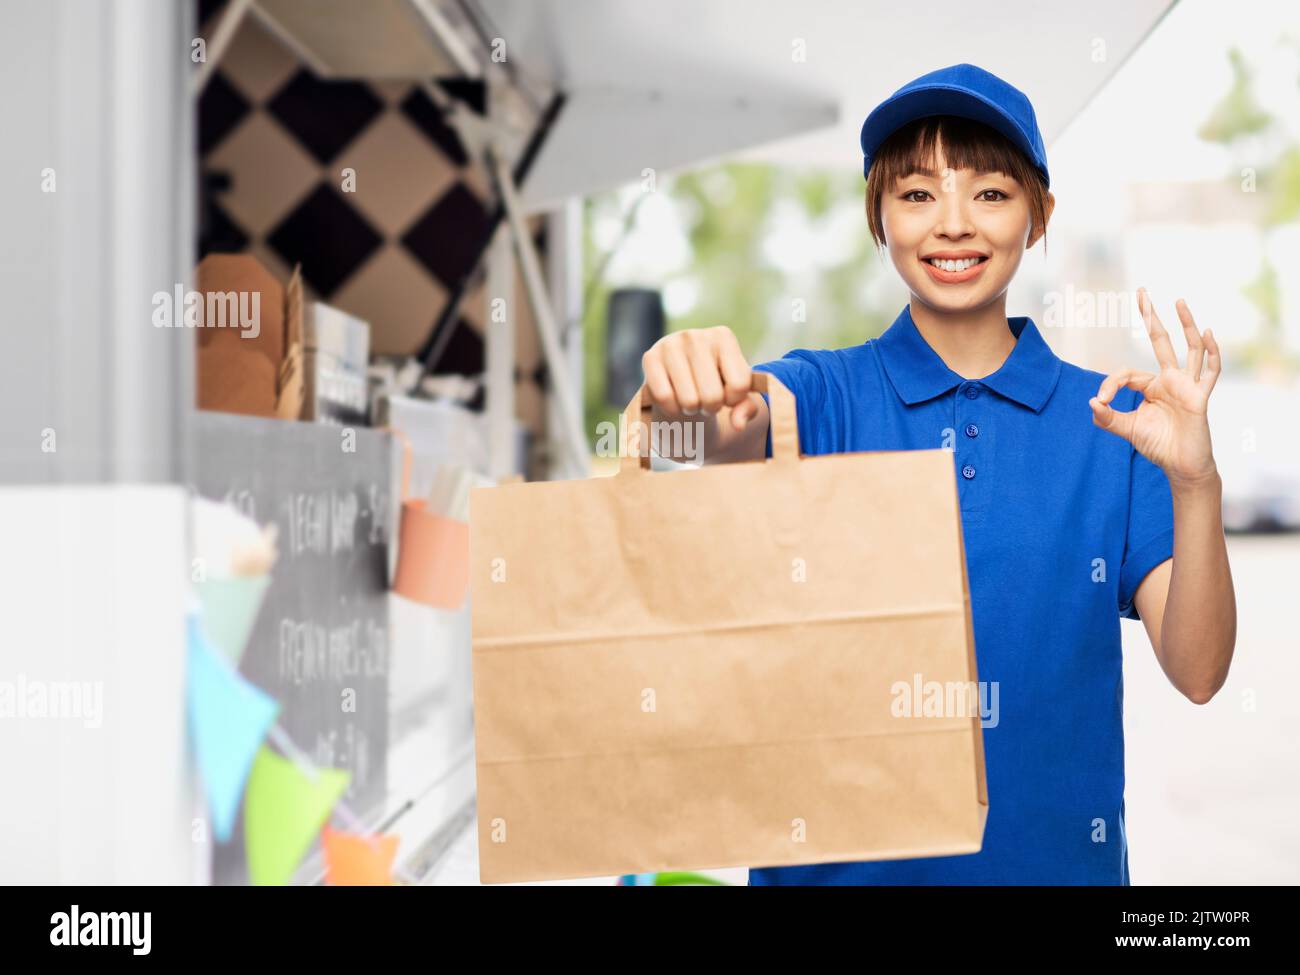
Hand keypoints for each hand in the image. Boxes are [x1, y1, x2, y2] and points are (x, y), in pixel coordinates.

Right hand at [641, 326, 759, 430]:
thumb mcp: (736, 393)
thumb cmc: (714, 382)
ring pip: (689, 400)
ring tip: (691, 399)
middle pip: (713, 396)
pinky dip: (671, 409)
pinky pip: (664, 398)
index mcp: (723, 336)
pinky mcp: (649, 357)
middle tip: (705, 399)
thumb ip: (746, 408)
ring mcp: (670, 344)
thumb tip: (738, 425)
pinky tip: (674, 401)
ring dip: (691, 409)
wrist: (679, 374)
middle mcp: (696, 336)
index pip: (739, 385)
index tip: (726, 393)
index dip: (733, 400)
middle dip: (711, 407)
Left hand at [1089, 288, 1221, 488]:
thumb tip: (1092, 402)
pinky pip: (1210, 372)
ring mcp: (1187, 386)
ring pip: (1189, 349)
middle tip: (1142, 292)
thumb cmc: (1157, 446)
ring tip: (1179, 301)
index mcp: (1151, 387)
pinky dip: (1211, 352)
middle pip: (1161, 342)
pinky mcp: (1200, 397)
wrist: (1181, 467)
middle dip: (1151, 317)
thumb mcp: (1127, 430)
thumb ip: (1107, 418)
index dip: (1110, 384)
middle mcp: (1170, 381)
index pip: (1127, 374)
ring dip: (1185, 325)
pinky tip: (1207, 332)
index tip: (1101, 401)